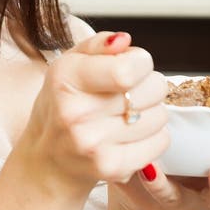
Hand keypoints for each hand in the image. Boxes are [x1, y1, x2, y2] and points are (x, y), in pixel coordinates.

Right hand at [22, 31, 169, 193]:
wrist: (49, 159)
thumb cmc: (63, 105)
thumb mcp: (70, 64)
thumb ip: (99, 45)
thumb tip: (124, 41)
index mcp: (66, 79)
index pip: (129, 69)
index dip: (141, 63)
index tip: (132, 67)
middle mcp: (76, 113)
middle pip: (153, 89)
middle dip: (149, 86)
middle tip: (129, 93)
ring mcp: (93, 144)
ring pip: (160, 116)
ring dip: (151, 112)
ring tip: (126, 115)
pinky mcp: (111, 167)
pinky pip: (160, 142)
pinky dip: (153, 136)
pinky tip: (130, 135)